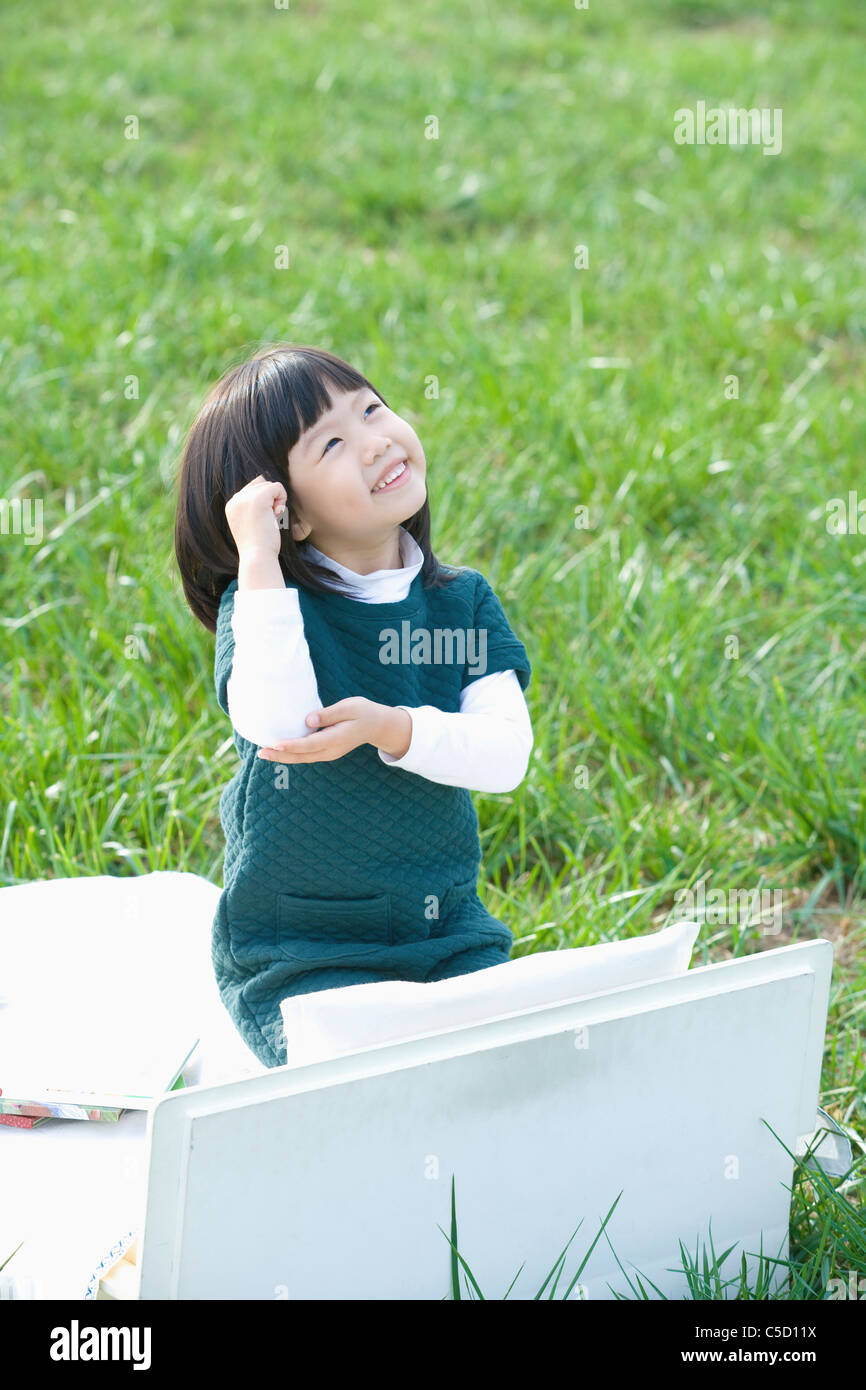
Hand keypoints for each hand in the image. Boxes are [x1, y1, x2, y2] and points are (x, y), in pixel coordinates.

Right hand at [224, 474, 286, 558]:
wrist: (257, 557)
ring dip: (277, 500)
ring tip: (272, 519)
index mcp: (232, 506)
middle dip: (270, 500)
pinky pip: (278, 487)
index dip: (264, 502)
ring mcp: (245, 498)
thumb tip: (272, 489)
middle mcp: (235, 499)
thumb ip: (256, 507)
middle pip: (261, 484)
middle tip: (269, 520)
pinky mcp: (258, 498)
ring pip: (269, 484)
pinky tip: (277, 515)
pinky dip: (282, 499)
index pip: (252, 489)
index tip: (263, 521)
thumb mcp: (253, 523)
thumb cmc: (260, 546)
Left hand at [256, 698, 385, 763]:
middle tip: (260, 753)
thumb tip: (308, 720)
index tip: (276, 744)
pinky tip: (278, 751)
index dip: (292, 745)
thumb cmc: (363, 712)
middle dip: (280, 755)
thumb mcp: (349, 707)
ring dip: (283, 757)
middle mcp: (330, 750)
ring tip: (263, 753)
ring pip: (302, 758)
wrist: (376, 725)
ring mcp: (328, 753)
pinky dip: (291, 754)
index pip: (310, 744)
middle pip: (302, 756)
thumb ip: (329, 714)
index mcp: (336, 739)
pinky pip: (305, 755)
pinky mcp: (325, 751)